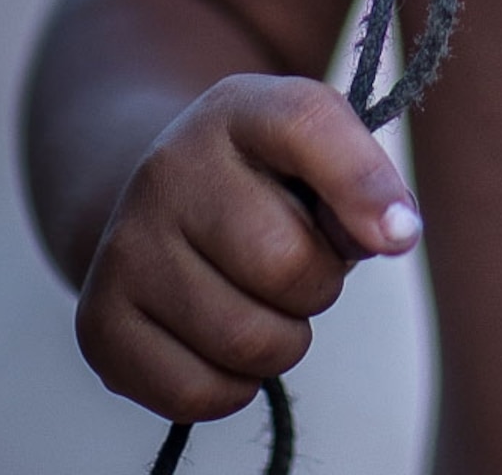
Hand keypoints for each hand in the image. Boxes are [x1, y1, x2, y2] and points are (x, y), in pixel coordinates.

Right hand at [74, 75, 420, 421]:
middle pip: (288, 263)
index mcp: (237, 109)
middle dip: (320, 284)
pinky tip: (221, 341)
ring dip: (282, 340)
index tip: (401, 235)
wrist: (152, 201)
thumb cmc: (261, 180)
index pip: (307, 125)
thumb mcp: (312, 146)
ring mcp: (124, 247)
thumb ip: (364, 175)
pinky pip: (199, 393)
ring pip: (248, 340)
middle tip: (301, 268)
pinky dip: (233, 387)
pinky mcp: (100, 325)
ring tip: (262, 302)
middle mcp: (168, 168)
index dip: (363, 184)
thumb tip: (396, 234)